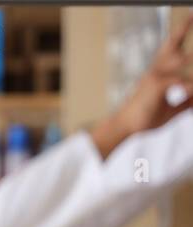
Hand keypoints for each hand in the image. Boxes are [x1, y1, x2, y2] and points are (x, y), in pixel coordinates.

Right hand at [93, 15, 192, 158]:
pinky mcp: (155, 86)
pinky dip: (189, 87)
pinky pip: (179, 82)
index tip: (190, 17)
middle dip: (182, 29)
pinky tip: (189, 90)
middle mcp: (156, 70)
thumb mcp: (171, 110)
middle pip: (171, 45)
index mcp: (159, 73)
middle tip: (192, 15)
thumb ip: (187, 102)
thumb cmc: (144, 117)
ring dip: (190, 58)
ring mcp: (155, 76)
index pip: (172, 49)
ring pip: (179, 60)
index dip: (181, 33)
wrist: (125, 127)